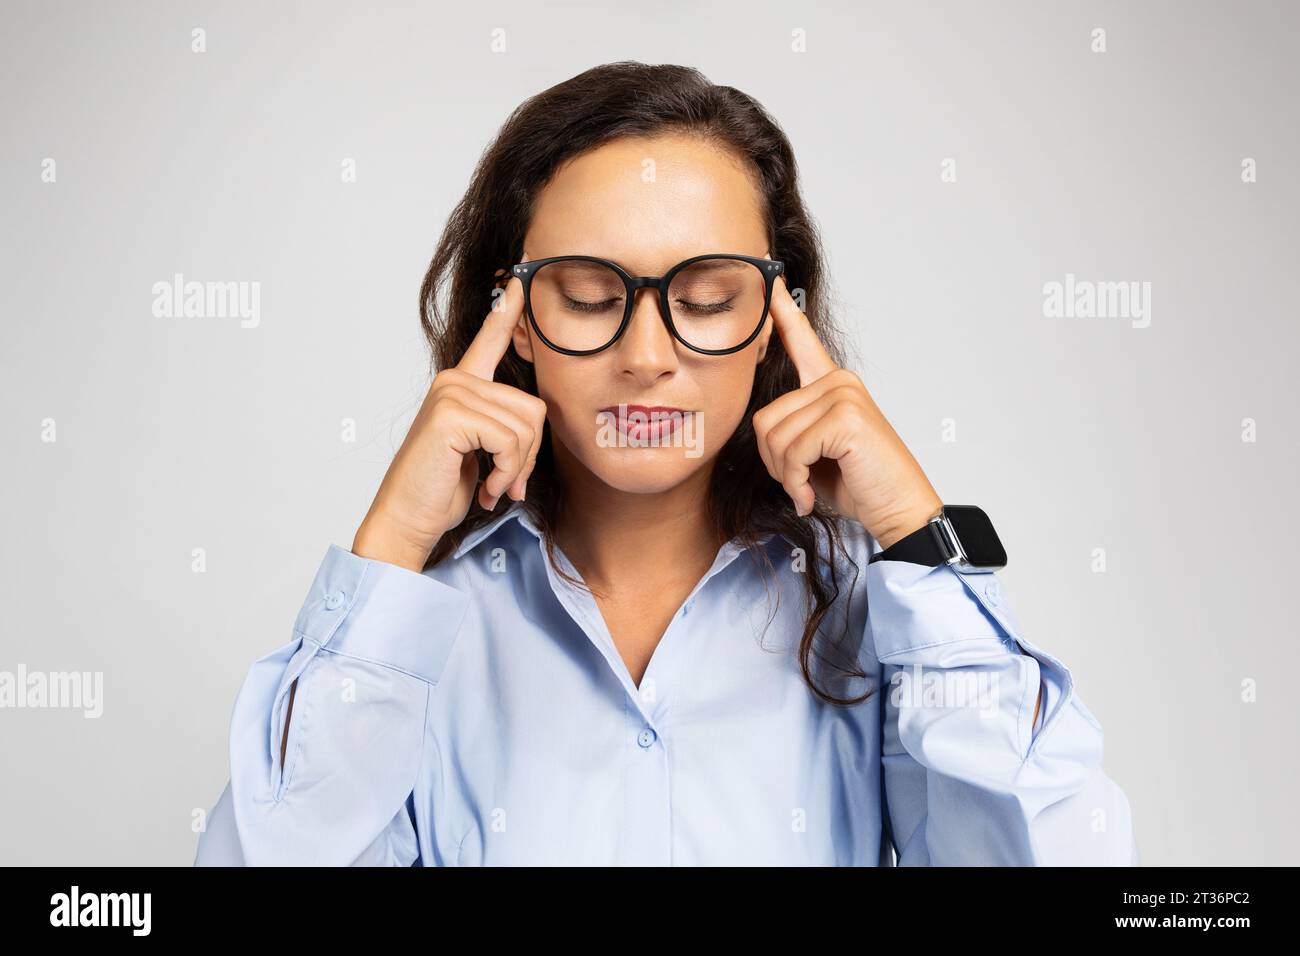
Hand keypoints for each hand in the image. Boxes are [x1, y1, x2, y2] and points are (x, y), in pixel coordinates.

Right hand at [353, 277, 547, 570]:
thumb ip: (504, 425)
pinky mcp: (450, 414)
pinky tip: (486, 489)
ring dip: (517, 469)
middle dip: (529, 455)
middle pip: (534, 408)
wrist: (408, 519)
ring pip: (525, 427)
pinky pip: (510, 440)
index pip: (489, 337)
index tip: (520, 275)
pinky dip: (507, 473)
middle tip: (507, 481)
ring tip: (493, 486)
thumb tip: (537, 417)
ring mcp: (451, 393)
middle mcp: (455, 381)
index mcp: (462, 386)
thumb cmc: (443, 489)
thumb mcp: (483, 451)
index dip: (507, 309)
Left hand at [752, 276, 942, 549]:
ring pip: (774, 435)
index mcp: (830, 385)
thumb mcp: (814, 451)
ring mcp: (843, 394)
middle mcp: (837, 381)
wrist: (898, 510)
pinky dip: (795, 481)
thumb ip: (791, 428)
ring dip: (785, 474)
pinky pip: (792, 450)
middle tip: (799, 481)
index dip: (780, 309)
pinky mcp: (846, 416)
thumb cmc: (858, 484)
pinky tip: (812, 494)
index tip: (766, 274)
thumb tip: (762, 424)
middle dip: (774, 461)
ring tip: (808, 487)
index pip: (800, 339)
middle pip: (764, 416)